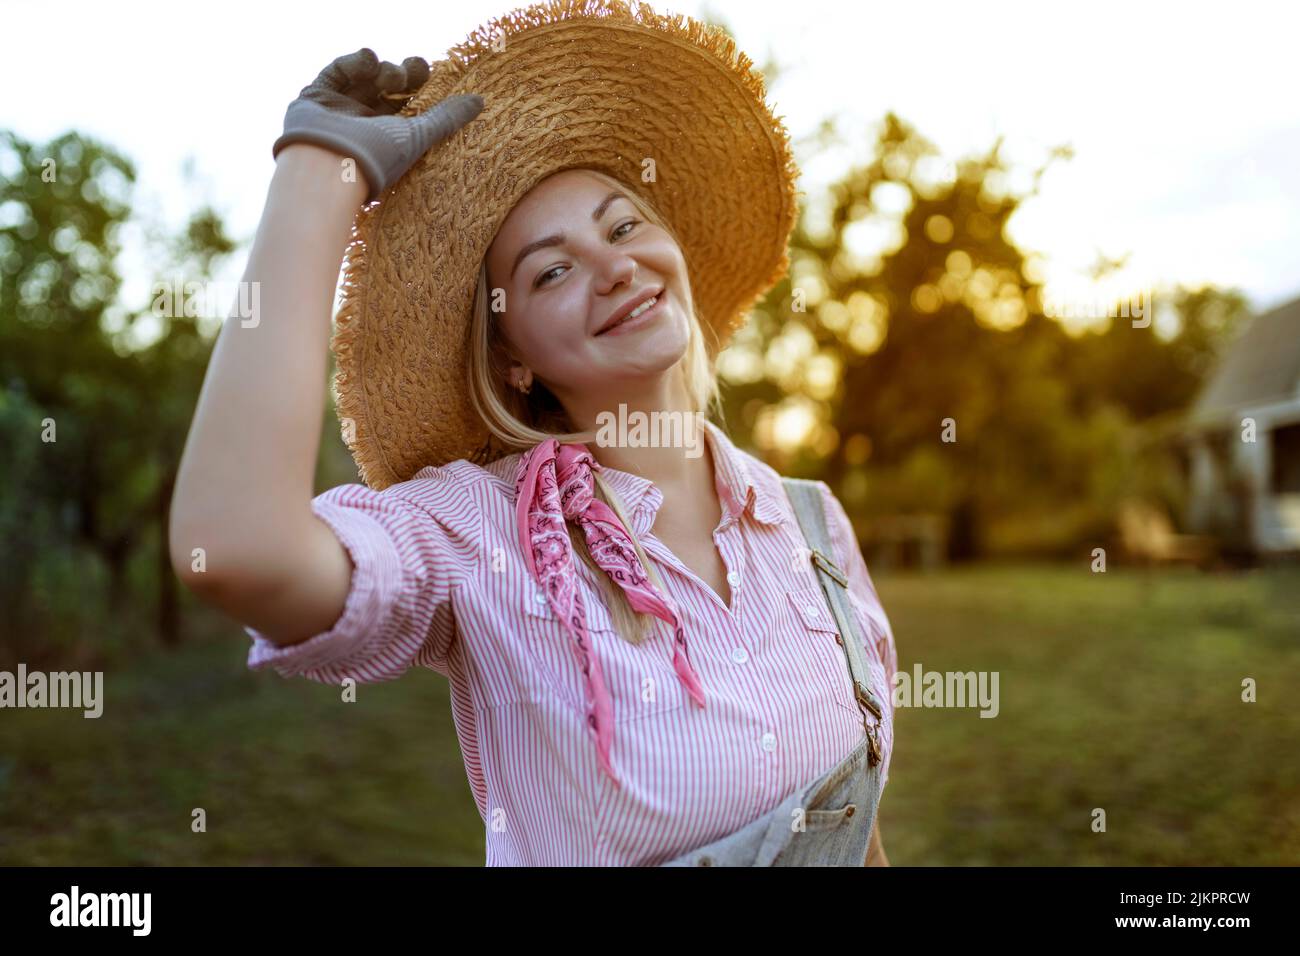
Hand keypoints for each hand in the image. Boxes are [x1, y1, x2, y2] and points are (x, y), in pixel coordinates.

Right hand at [272, 48, 483, 202]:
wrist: (330, 167)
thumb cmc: (379, 159)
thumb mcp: (419, 137)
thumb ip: (447, 118)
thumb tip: (480, 100)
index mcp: (391, 136)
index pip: (409, 102)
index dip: (420, 85)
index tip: (432, 75)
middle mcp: (366, 123)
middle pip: (388, 87)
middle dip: (404, 75)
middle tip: (415, 71)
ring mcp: (341, 110)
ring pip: (365, 77)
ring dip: (383, 70)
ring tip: (389, 76)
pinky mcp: (318, 97)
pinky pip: (338, 71)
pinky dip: (355, 61)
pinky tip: (369, 60)